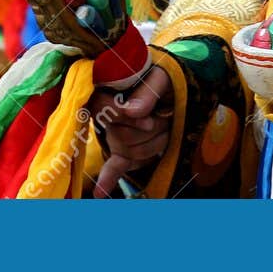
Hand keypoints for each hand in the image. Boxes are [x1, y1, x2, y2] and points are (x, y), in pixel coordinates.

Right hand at [86, 65, 172, 197]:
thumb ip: (148, 90)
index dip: (129, 119)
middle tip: (164, 117)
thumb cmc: (164, 81)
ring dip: (155, 143)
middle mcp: (106, 116)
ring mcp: (114, 135)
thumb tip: (134, 112)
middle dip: (151, 131)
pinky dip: (107, 180)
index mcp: (109, 91)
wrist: (173, 91)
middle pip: (123, 138)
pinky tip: (99, 193)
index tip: (150, 120)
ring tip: (164, 126)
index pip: (106, 112)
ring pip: (131, 152)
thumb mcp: (161, 77)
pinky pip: (113, 166)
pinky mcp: (124, 151)